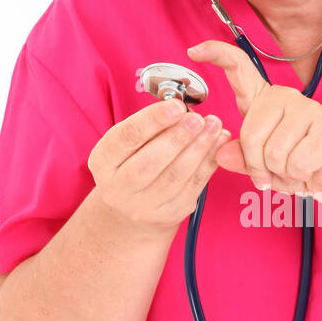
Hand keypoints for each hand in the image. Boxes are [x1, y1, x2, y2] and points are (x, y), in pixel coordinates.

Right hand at [87, 99, 230, 232]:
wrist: (132, 206)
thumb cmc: (133, 162)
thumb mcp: (129, 144)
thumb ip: (150, 126)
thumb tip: (183, 108)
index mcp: (103, 162)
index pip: (127, 138)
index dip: (153, 120)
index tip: (177, 105)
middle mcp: (118, 188)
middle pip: (151, 161)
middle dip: (178, 137)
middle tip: (198, 119)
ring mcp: (143, 206)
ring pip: (175, 176)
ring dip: (198, 148)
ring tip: (213, 127)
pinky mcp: (169, 214)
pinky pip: (193, 187)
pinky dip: (209, 163)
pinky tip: (218, 145)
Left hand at [185, 39, 321, 208]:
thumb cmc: (297, 168)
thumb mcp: (262, 167)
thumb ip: (240, 158)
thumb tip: (222, 153)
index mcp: (264, 101)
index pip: (239, 68)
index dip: (216, 55)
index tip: (194, 50)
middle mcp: (286, 98)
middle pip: (250, 134)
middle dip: (258, 165)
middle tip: (273, 172)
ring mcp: (309, 110)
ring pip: (274, 152)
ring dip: (281, 173)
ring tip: (294, 169)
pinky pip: (297, 162)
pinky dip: (299, 176)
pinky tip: (310, 169)